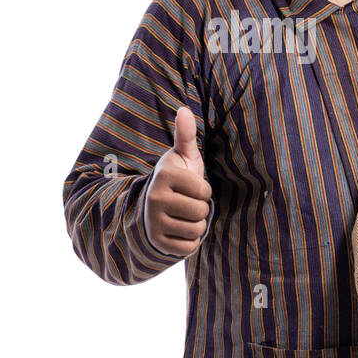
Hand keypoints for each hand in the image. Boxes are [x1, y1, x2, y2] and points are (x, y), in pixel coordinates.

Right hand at [143, 106, 212, 257]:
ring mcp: (153, 222)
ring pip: (196, 230)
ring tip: (184, 215)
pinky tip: (180, 230)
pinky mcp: (157, 242)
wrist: (154, 207)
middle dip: (201, 208)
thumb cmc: (177, 178)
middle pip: (201, 211)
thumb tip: (183, 109)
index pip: (204, 190)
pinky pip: (188, 248)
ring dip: (196, 225)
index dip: (203, 190)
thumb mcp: (182, 156)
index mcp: (164, 175)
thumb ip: (186, 135)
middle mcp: (155, 198)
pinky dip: (190, 241)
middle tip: (188, 202)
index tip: (192, 186)